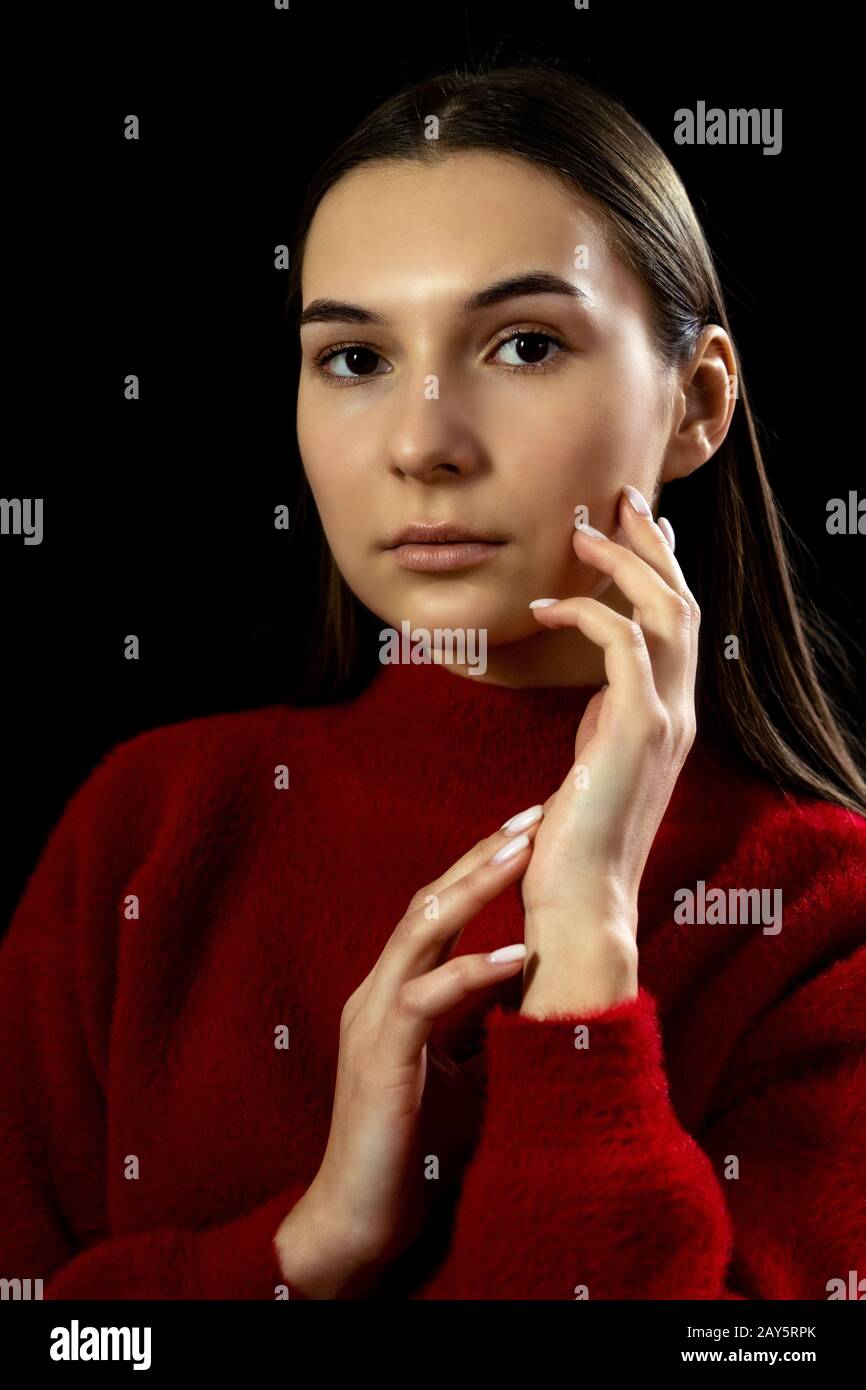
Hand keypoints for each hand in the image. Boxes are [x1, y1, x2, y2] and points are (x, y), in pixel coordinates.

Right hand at [304, 812, 543, 1277]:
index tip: (530, 832)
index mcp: (397, 990)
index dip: (481, 867)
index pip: (439, 910)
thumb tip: (547, 998)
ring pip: (422, 931)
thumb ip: (488, 1027)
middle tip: (534, 815)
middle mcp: (379, 990)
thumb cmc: (413, 1150)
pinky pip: (427, 998)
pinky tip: (515, 955)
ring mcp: (374, 1018)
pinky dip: (471, 972)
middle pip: (430, 900)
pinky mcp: (382, 1056)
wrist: (358, 1220)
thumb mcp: (464, 1073)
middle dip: (483, 854)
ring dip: (476, 887)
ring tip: (524, 852)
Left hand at [519, 485, 699, 1016]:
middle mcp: (676, 714)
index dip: (662, 572)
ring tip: (584, 533)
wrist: (580, 905)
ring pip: (666, 613)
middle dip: (651, 547)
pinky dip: (591, 613)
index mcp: (667, 720)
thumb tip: (594, 694)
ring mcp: (662, 723)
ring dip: (626, 565)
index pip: (677, 627)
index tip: (636, 530)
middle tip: (618, 501)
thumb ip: (603, 725)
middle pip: (682, 605)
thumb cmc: (572, 844)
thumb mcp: (594, 768)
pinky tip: (550, 603)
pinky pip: (625, 646)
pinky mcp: (634, 734)